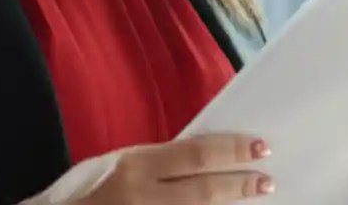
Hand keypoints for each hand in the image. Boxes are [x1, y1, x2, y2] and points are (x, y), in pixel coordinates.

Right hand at [34, 133, 274, 204]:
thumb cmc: (80, 193)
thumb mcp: (113, 164)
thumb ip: (153, 163)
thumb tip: (199, 159)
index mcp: (133, 166)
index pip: (195, 155)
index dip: (231, 152)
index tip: (260, 148)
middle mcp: (142, 198)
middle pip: (205, 192)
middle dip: (240, 186)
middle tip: (267, 181)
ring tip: (256, 200)